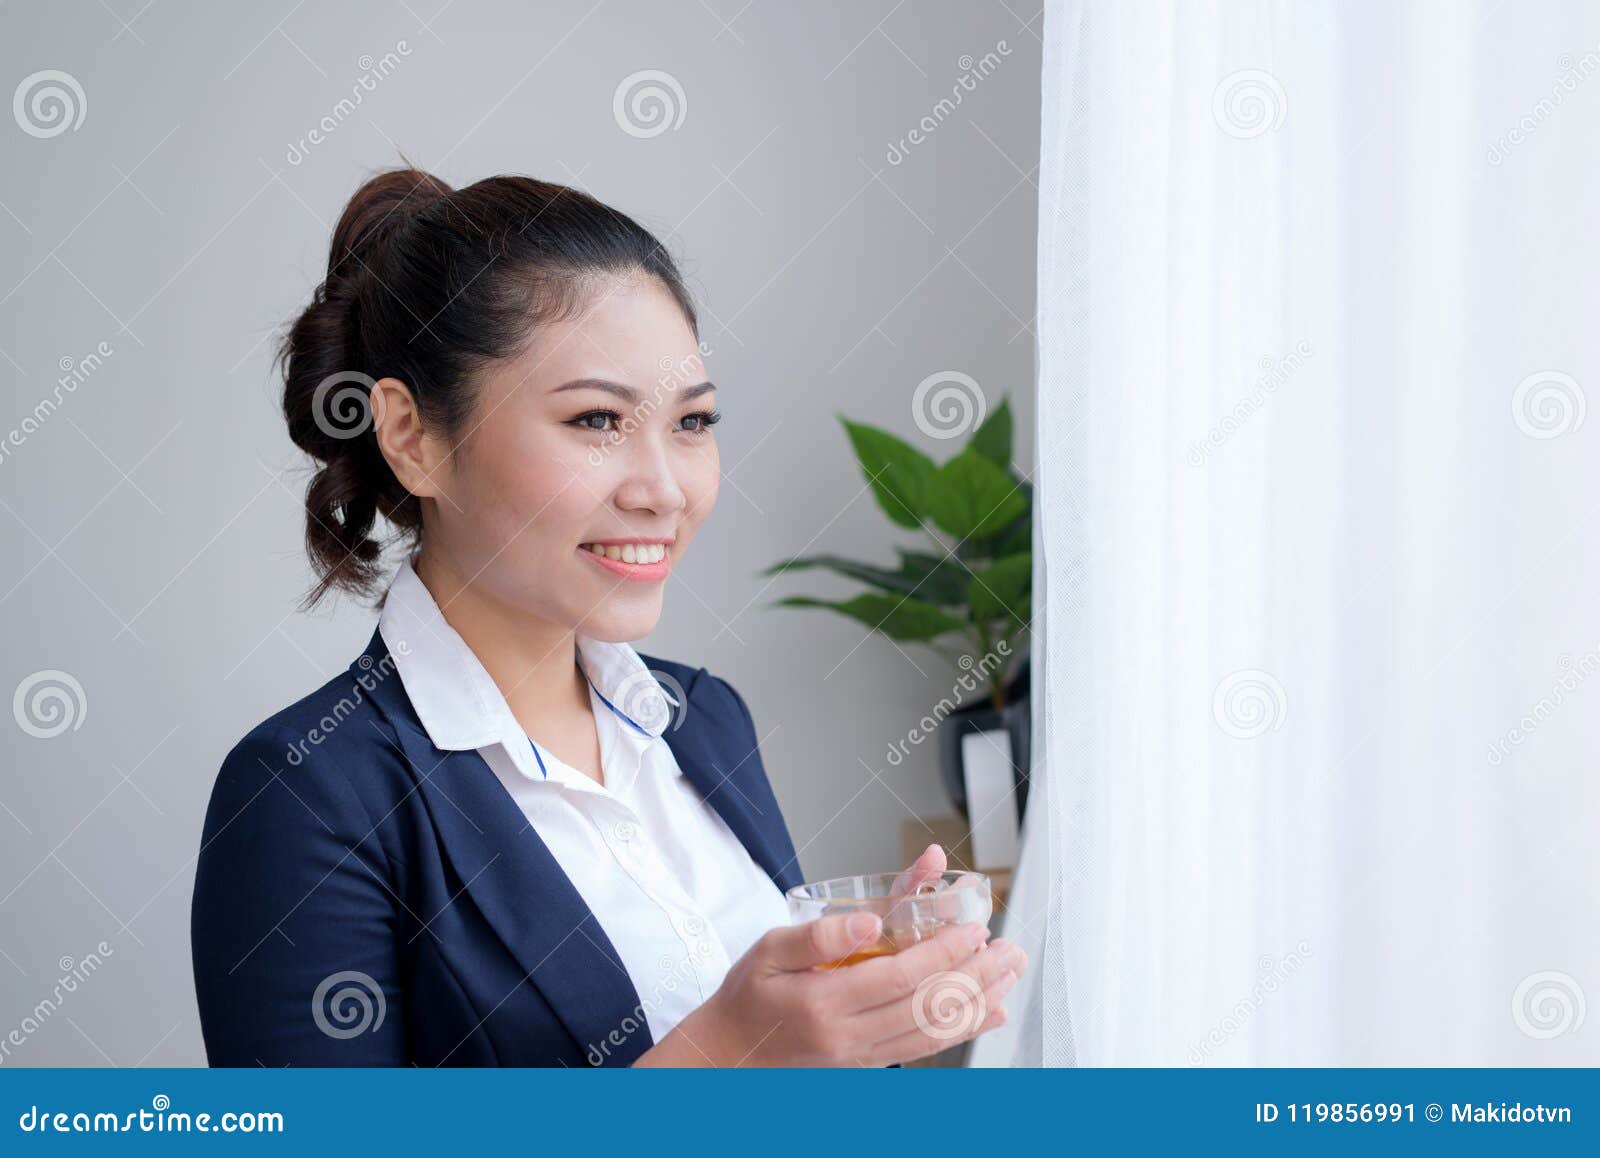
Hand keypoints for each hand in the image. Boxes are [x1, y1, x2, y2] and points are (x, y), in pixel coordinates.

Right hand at [642, 844, 1025, 1067]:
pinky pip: (923, 1048)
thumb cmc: (748, 994)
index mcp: (823, 1001)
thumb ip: (819, 935)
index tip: (972, 929)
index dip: (942, 952)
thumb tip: (867, 919)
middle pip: (927, 1006)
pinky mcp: (867, 1063)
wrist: (730, 1052)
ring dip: (977, 1003)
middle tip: (1009, 949)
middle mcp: (848, 1035)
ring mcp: (860, 1054)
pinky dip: (961, 1031)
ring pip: (933, 1032)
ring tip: (1008, 974)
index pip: (898, 976)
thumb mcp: (769, 948)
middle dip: (976, 976)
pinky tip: (986, 1013)